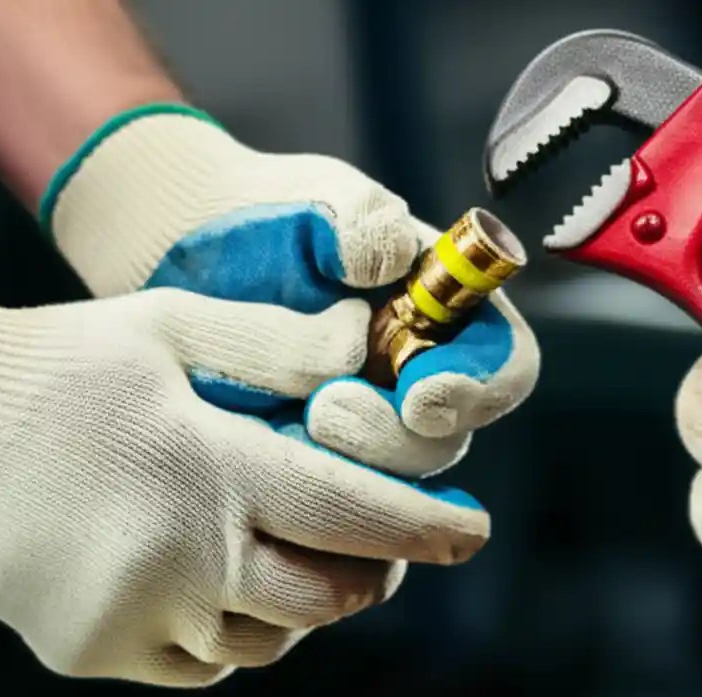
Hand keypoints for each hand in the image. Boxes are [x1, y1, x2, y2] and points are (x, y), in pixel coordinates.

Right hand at [0, 268, 490, 686]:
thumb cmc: (53, 363)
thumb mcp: (167, 325)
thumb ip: (273, 343)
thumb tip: (362, 350)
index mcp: (206, 468)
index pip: (351, 513)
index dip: (425, 528)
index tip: (472, 534)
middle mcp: (177, 558)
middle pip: (325, 598)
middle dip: (372, 575)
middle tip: (378, 547)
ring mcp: (130, 617)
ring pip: (265, 642)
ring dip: (296, 604)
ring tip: (278, 551)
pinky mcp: (89, 651)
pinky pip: (198, 666)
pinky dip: (225, 632)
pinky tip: (208, 581)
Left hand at [44, 105, 539, 473]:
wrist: (197, 249)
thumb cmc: (281, 215)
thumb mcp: (323, 197)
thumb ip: (360, 217)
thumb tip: (390, 256)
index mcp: (456, 315)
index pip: (505, 366)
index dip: (480, 388)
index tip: (423, 393)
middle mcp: (425, 379)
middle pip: (444, 439)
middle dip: (391, 438)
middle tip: (327, 412)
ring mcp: (372, 426)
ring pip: (387, 481)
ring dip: (344, 465)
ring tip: (285, 419)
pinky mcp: (316, 463)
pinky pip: (325, 495)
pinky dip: (298, 479)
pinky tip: (252, 446)